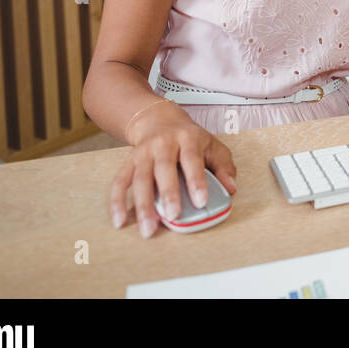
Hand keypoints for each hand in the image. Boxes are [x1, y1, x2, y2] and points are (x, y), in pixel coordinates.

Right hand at [109, 100, 237, 237]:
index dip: (196, 181)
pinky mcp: (128, 162)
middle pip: (163, 169)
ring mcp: (143, 153)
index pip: (192, 160)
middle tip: (173, 216)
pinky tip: (120, 220)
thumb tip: (231, 188)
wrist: (159, 120)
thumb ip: (224, 166)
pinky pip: (120, 182)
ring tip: (148, 228)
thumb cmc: (189, 138)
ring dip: (143, 204)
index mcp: (188, 138)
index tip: (201, 201)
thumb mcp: (212, 145)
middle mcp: (163, 144)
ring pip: (140, 179)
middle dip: (168, 194)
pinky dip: (117, 202)